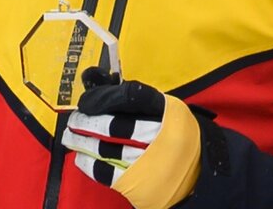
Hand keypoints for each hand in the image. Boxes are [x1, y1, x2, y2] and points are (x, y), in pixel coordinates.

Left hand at [60, 76, 203, 207]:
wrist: (201, 172)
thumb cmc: (179, 136)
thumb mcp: (170, 112)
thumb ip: (141, 102)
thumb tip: (103, 89)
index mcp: (170, 113)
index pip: (132, 98)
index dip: (105, 98)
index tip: (88, 100)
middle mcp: (160, 136)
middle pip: (115, 126)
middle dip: (88, 121)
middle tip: (75, 119)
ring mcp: (148, 161)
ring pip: (106, 149)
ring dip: (82, 141)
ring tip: (70, 136)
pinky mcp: (138, 183)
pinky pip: (105, 172)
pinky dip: (89, 163)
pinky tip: (80, 157)